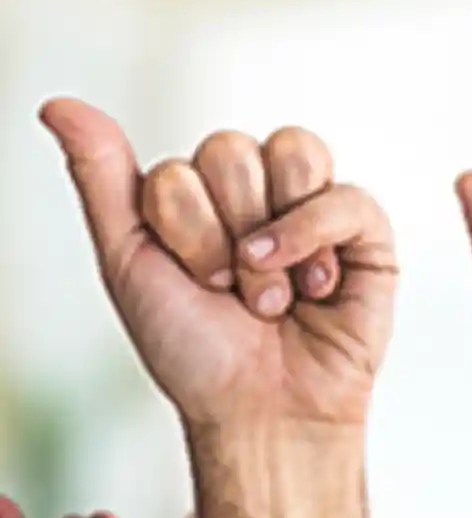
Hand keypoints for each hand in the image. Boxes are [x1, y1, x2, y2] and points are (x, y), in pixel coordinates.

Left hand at [40, 98, 396, 424]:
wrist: (262, 412)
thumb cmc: (197, 352)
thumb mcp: (129, 263)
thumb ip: (102, 179)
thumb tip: (59, 106)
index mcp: (204, 196)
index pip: (185, 162)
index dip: (185, 227)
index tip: (198, 282)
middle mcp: (259, 192)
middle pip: (233, 150)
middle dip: (225, 234)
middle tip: (234, 289)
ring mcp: (314, 207)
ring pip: (292, 151)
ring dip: (273, 238)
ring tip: (276, 292)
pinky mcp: (366, 231)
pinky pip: (346, 194)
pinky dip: (317, 238)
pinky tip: (314, 286)